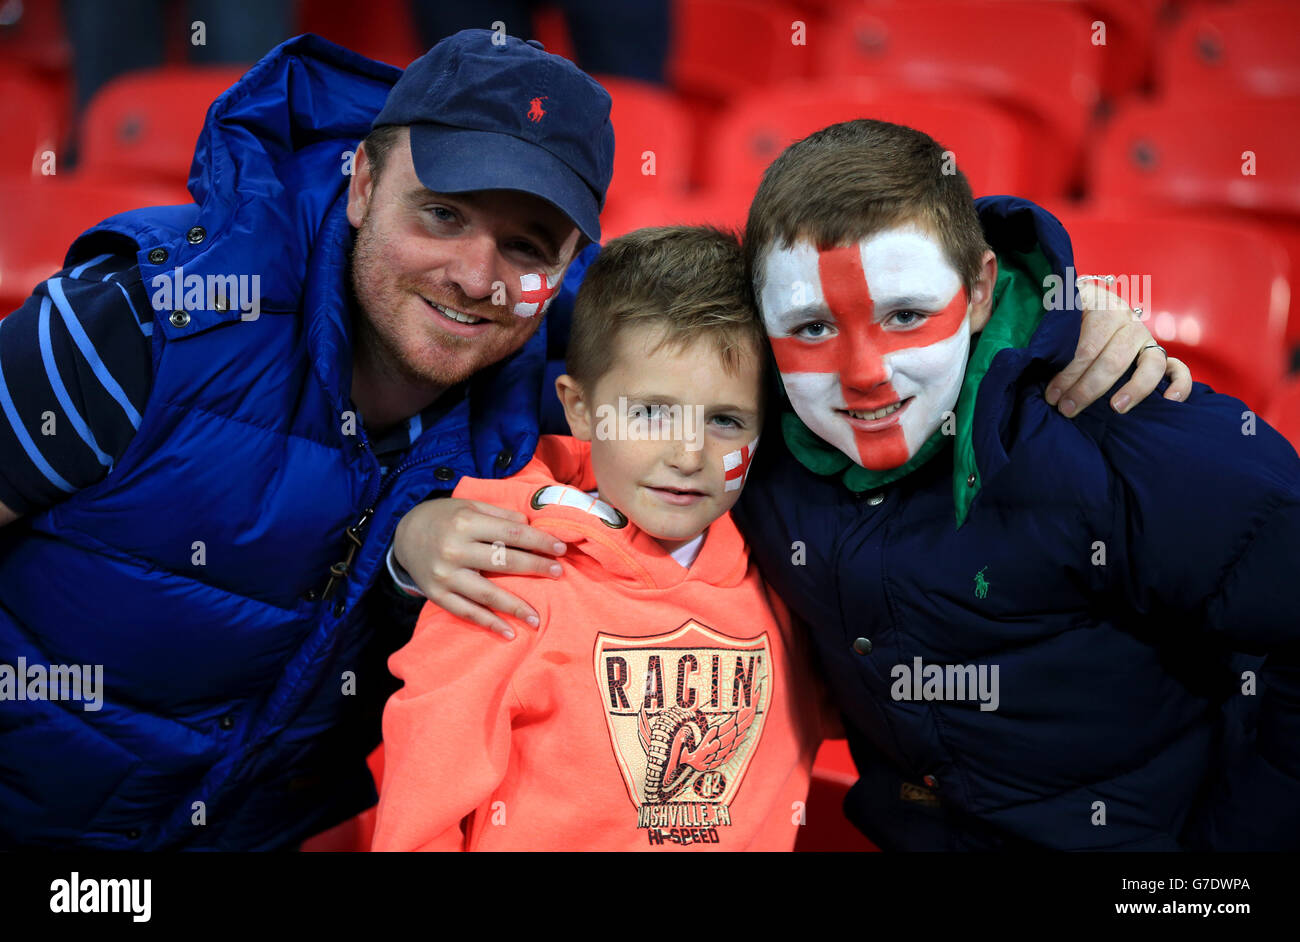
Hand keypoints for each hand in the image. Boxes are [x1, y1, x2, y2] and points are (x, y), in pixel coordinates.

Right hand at [393, 498, 566, 639]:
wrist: (404, 535)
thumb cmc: (445, 518)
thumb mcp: (470, 505)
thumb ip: (501, 515)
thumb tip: (532, 526)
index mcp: (466, 522)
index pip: (512, 534)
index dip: (540, 541)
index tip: (561, 549)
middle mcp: (455, 549)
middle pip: (503, 562)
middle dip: (535, 567)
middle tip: (558, 573)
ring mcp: (445, 575)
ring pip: (487, 593)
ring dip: (515, 606)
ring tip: (537, 618)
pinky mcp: (437, 595)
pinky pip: (467, 612)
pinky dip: (488, 623)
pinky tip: (509, 632)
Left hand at [1046, 281, 1192, 416]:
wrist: (1093, 304)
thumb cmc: (1070, 319)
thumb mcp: (1060, 315)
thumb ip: (1052, 332)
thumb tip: (1035, 356)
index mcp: (1103, 310)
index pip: (1087, 347)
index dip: (1069, 374)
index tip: (1052, 396)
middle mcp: (1129, 323)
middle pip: (1113, 359)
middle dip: (1088, 388)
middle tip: (1068, 409)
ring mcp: (1147, 339)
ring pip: (1150, 365)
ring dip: (1134, 388)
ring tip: (1116, 408)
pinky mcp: (1160, 355)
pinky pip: (1178, 369)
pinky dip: (1179, 384)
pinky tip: (1168, 401)